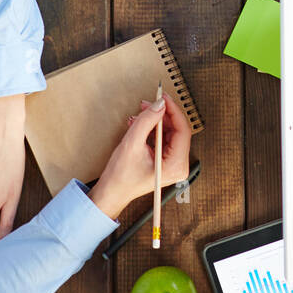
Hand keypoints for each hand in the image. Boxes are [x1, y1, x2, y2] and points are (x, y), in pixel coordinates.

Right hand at [91, 94, 191, 220]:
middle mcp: (178, 166)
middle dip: (162, 115)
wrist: (110, 193)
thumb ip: (147, 121)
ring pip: (169, 133)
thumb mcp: (132, 143)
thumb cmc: (120, 178)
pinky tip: (140, 125)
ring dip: (155, 122)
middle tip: (150, 104)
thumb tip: (159, 105)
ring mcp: (172, 164)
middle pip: (177, 131)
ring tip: (141, 115)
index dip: (173, 111)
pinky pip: (163, 139)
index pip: (182, 130)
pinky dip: (152, 130)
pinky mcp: (165, 161)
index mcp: (175, 165)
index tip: (164, 99)